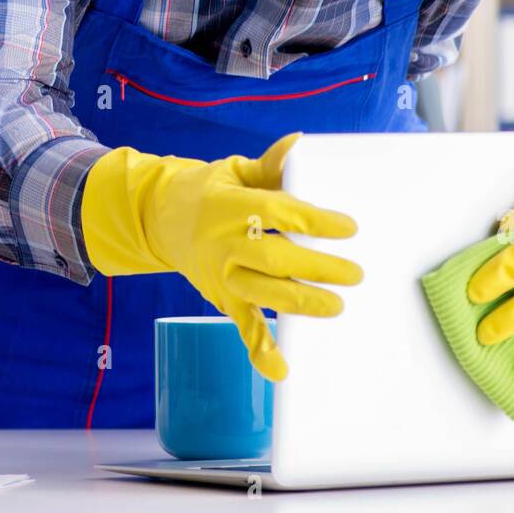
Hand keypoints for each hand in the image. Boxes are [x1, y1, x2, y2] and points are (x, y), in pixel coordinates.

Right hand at [80, 131, 362, 381]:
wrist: (159, 218)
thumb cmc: (209, 191)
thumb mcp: (237, 171)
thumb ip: (271, 165)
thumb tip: (299, 143)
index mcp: (230, 206)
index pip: (278, 213)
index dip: (314, 221)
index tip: (348, 227)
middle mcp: (223, 243)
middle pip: (273, 259)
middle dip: (316, 268)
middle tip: (354, 273)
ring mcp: (220, 274)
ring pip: (261, 293)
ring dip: (300, 303)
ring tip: (336, 306)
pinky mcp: (220, 297)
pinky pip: (241, 325)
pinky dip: (259, 349)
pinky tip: (281, 368)